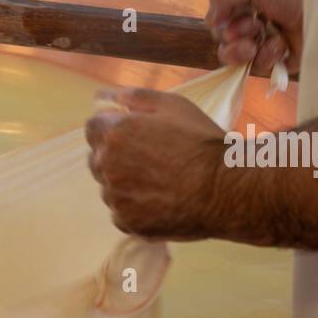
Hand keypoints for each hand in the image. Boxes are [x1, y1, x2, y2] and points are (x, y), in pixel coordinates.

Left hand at [84, 88, 227, 240]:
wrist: (225, 188)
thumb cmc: (201, 142)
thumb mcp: (174, 105)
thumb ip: (134, 97)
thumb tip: (102, 95)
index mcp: (115, 134)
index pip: (92, 128)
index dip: (111, 127)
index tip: (133, 133)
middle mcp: (108, 166)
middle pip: (97, 158)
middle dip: (115, 155)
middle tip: (150, 158)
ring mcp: (115, 198)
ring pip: (108, 187)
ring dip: (124, 183)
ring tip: (159, 181)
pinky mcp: (126, 222)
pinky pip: (121, 212)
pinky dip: (134, 207)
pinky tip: (159, 201)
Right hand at [205, 0, 302, 77]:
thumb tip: (210, 20)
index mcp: (247, 3)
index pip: (218, 21)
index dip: (220, 22)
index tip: (228, 17)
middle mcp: (253, 24)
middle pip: (223, 41)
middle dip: (233, 36)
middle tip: (252, 28)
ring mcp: (264, 44)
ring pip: (235, 58)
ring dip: (245, 49)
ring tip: (263, 40)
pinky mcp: (277, 61)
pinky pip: (259, 67)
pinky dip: (268, 55)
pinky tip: (283, 45)